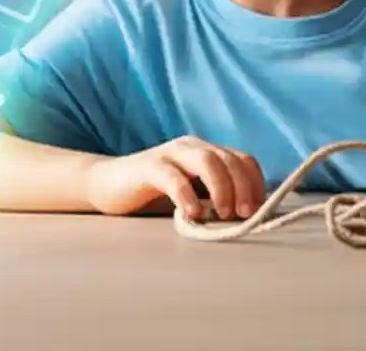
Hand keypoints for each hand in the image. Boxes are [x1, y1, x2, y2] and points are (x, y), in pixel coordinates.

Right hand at [85, 136, 266, 220]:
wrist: (107, 184)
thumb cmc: (153, 194)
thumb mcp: (192, 193)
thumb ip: (214, 198)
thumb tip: (246, 218)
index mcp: (206, 152)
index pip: (243, 160)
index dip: (256, 183)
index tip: (259, 211)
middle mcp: (192, 147)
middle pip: (229, 159)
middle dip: (244, 187)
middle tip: (245, 215)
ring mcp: (170, 154)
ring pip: (208, 161)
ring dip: (223, 188)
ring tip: (224, 214)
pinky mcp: (148, 167)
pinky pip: (174, 177)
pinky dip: (188, 195)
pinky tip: (193, 214)